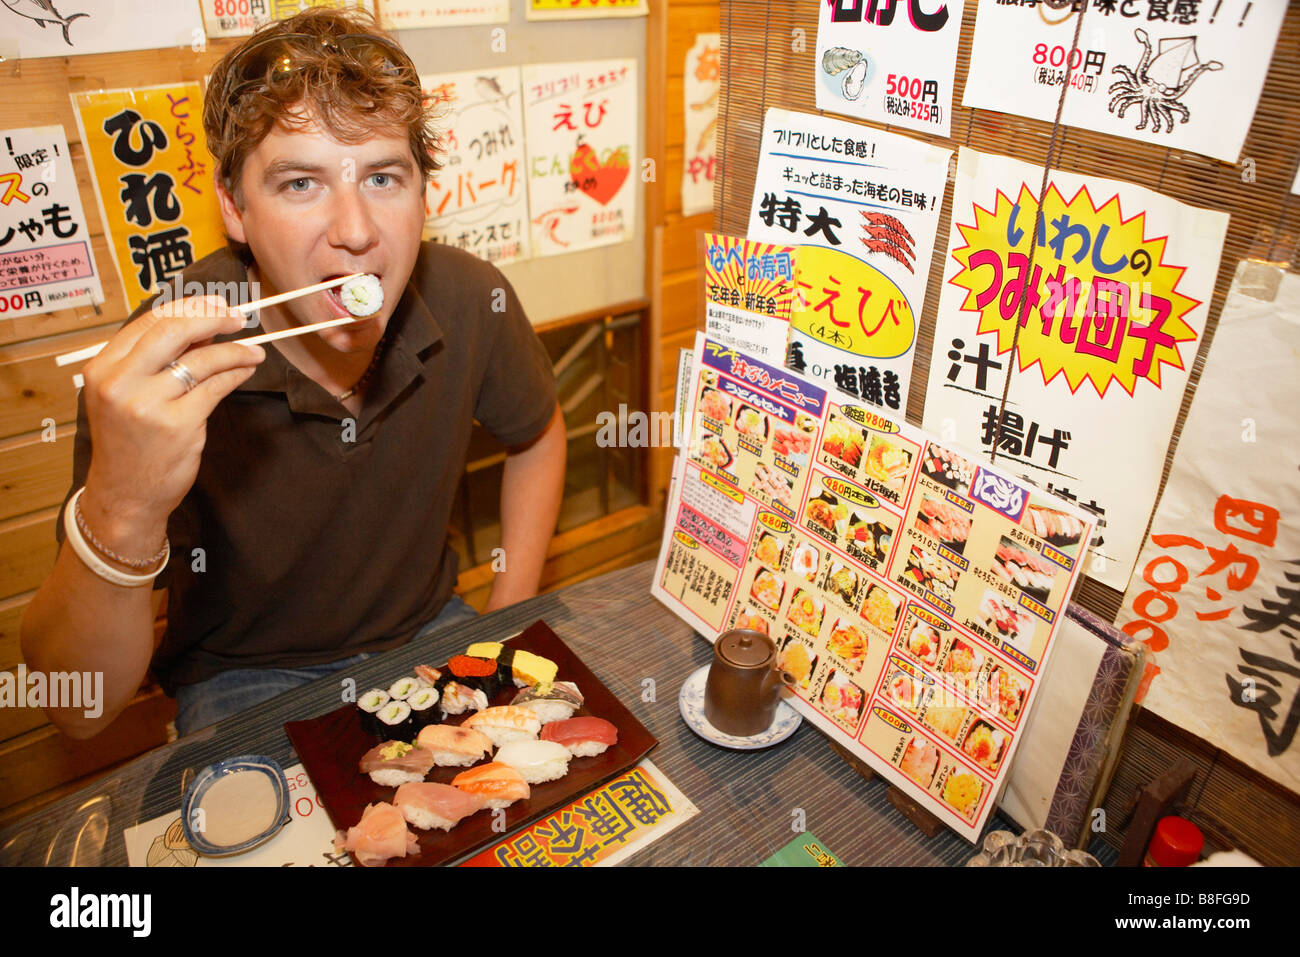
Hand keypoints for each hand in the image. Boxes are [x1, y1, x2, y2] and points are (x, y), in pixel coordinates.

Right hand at [79, 296, 264, 553]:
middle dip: (211, 317)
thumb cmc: (129, 443)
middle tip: (237, 317)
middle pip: (173, 330)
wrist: (125, 495)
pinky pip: (215, 387)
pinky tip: (246, 370)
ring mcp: (148, 404)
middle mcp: (120, 382)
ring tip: (254, 351)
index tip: (214, 303)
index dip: (187, 308)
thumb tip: (202, 327)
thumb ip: (154, 361)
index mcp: (103, 368)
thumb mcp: (126, 396)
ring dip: (234, 350)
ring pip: (201, 359)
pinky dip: (236, 373)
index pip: (148, 322)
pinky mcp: (177, 424)